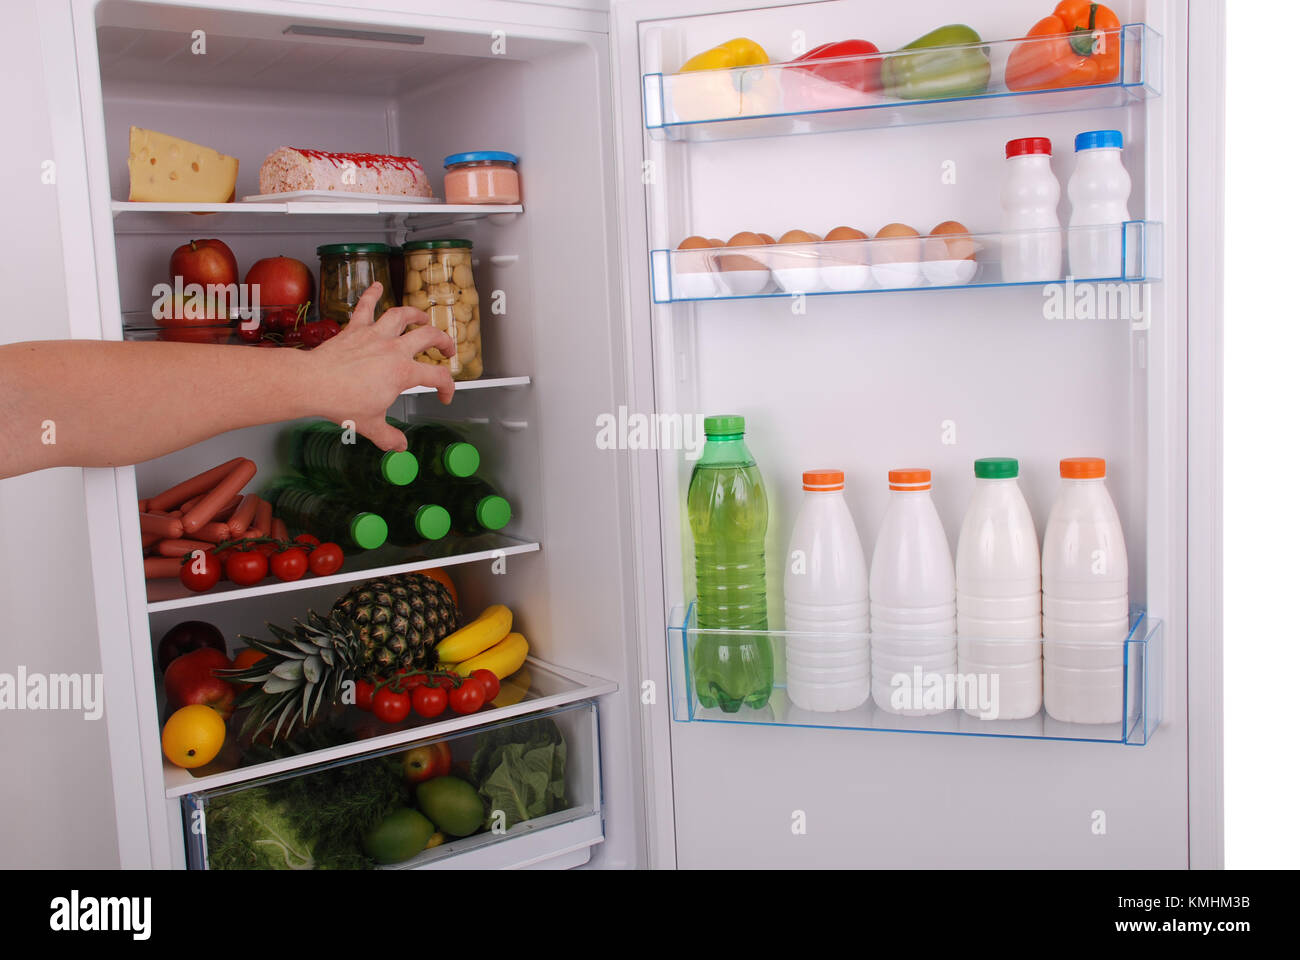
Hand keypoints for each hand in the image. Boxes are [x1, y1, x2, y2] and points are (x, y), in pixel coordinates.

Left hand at [308, 283, 455, 449]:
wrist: (314, 383)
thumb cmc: (342, 402)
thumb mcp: (370, 425)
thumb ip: (389, 437)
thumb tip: (399, 447)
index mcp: (403, 373)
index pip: (437, 378)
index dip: (447, 388)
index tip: (444, 396)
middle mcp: (394, 349)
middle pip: (428, 337)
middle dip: (443, 342)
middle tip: (446, 349)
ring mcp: (375, 335)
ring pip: (402, 316)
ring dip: (415, 314)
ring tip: (421, 316)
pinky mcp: (355, 329)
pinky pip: (365, 307)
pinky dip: (372, 294)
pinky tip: (376, 285)